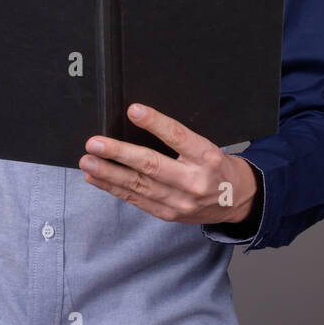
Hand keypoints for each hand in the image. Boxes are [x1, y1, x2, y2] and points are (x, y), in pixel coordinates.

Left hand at [79, 104, 258, 224]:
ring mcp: (179, 201)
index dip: (155, 123)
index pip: (178, 137)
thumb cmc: (216, 167)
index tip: (133, 110)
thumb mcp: (207, 147)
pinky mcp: (167, 214)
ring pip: (137, 185)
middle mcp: (193, 181)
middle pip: (151, 165)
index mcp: (207, 157)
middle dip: (119, 153)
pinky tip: (96, 177)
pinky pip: (135, 199)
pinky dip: (113, 188)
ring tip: (88, 161)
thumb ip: (178, 139)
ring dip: (108, 172)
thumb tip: (138, 120)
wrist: (236, 201)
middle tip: (95, 143)